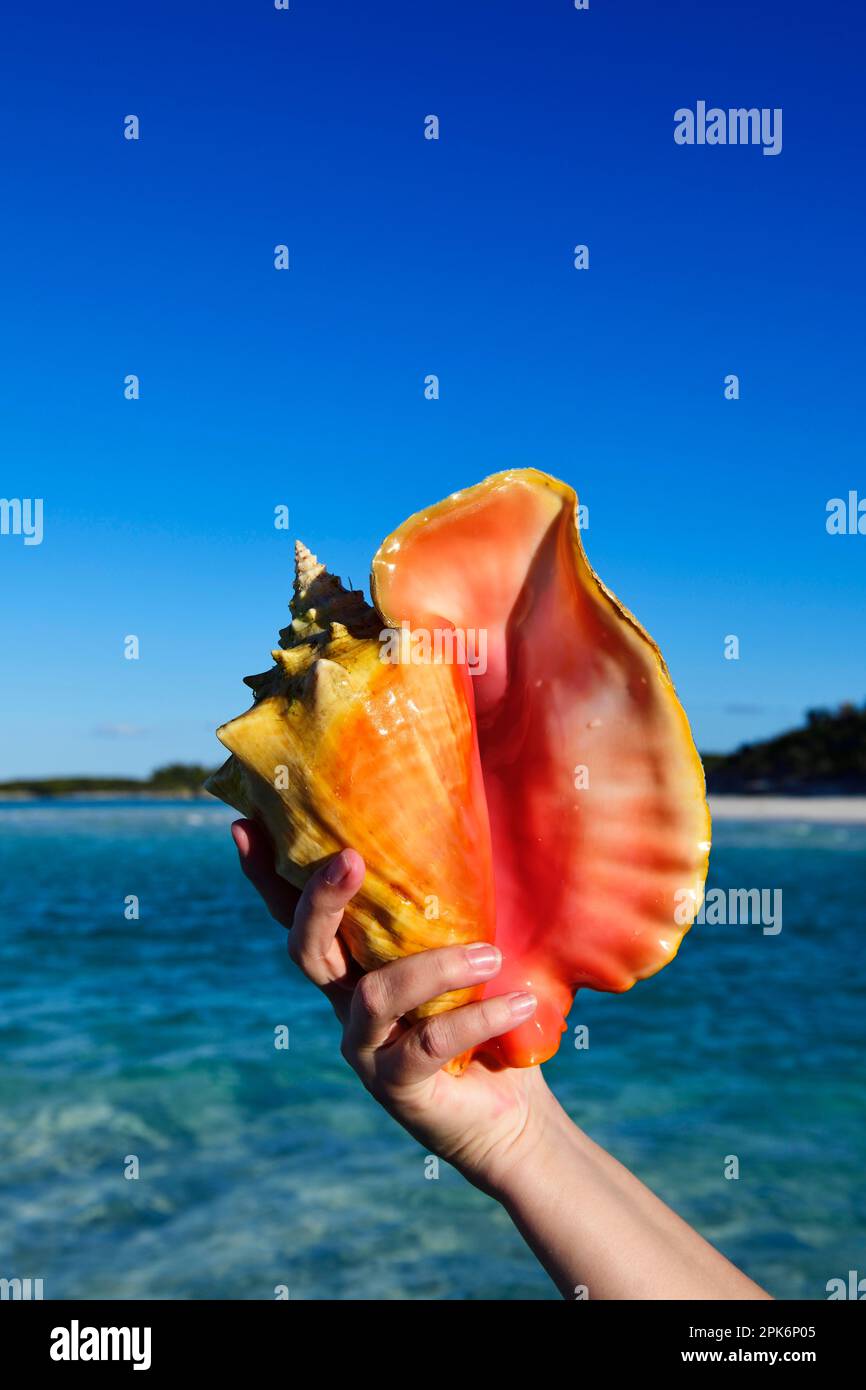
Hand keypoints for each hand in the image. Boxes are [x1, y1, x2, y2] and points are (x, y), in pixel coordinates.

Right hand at [231, 819, 560, 1196]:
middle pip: (307, 949)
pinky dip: (477, 1018)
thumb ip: (452, 906)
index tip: (246, 827)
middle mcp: (346, 1003)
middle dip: (322, 900)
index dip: (267, 876)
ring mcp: (366, 1047)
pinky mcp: (397, 1086)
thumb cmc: (487, 1014)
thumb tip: (475, 818)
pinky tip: (519, 1001)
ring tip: (489, 953)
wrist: (509, 1113)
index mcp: (355, 964)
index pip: (297, 915)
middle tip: (353, 858)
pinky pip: (428, 1043)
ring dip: (434, 968)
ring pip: (374, 996)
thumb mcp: (467, 950)